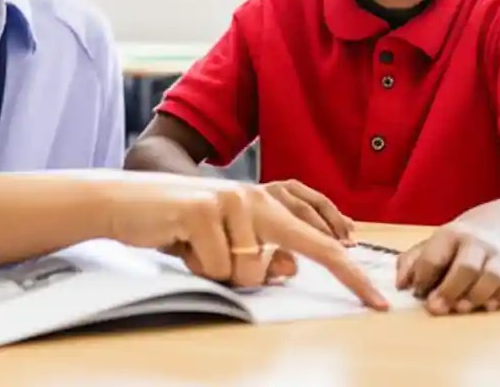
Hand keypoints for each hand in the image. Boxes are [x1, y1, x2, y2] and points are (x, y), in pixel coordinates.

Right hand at [104, 175, 388, 309]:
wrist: (124, 202)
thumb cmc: (176, 226)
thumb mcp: (223, 242)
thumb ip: (258, 252)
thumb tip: (285, 267)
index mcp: (264, 203)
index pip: (316, 239)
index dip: (349, 271)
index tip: (375, 300)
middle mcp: (254, 197)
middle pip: (299, 250)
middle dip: (324, 275)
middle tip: (363, 301)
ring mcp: (231, 201)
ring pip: (249, 271)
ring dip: (220, 273)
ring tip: (195, 250)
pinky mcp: (204, 210)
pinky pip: (217, 268)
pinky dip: (198, 267)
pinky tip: (181, 245)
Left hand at [396, 221, 499, 315]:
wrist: (494, 229)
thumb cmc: (452, 246)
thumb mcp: (428, 246)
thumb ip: (409, 263)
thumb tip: (401, 286)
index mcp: (449, 235)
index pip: (434, 257)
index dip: (423, 277)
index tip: (417, 293)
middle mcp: (476, 242)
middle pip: (466, 267)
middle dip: (450, 291)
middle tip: (437, 308)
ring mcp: (498, 255)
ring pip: (492, 276)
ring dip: (476, 296)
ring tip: (462, 309)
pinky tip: (488, 306)